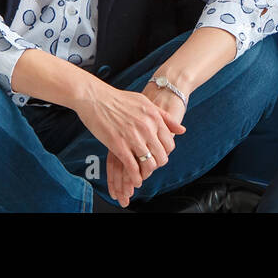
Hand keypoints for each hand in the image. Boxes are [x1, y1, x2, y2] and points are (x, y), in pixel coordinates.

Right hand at [75, 84, 184, 207]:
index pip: (170, 144)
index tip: (158, 155)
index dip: (165, 153)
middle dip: (157, 164)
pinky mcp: (118, 144)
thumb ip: (165, 117)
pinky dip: (135, 177)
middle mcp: (147, 127)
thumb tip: (182, 130)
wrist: (95, 97)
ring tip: (143, 174)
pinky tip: (135, 180)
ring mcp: (133, 136)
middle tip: (150, 166)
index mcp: (154, 117)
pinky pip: (132, 167)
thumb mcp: (145, 103)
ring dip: (146, 172)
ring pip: (149, 164)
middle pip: (162, 156)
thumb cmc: (119, 99)